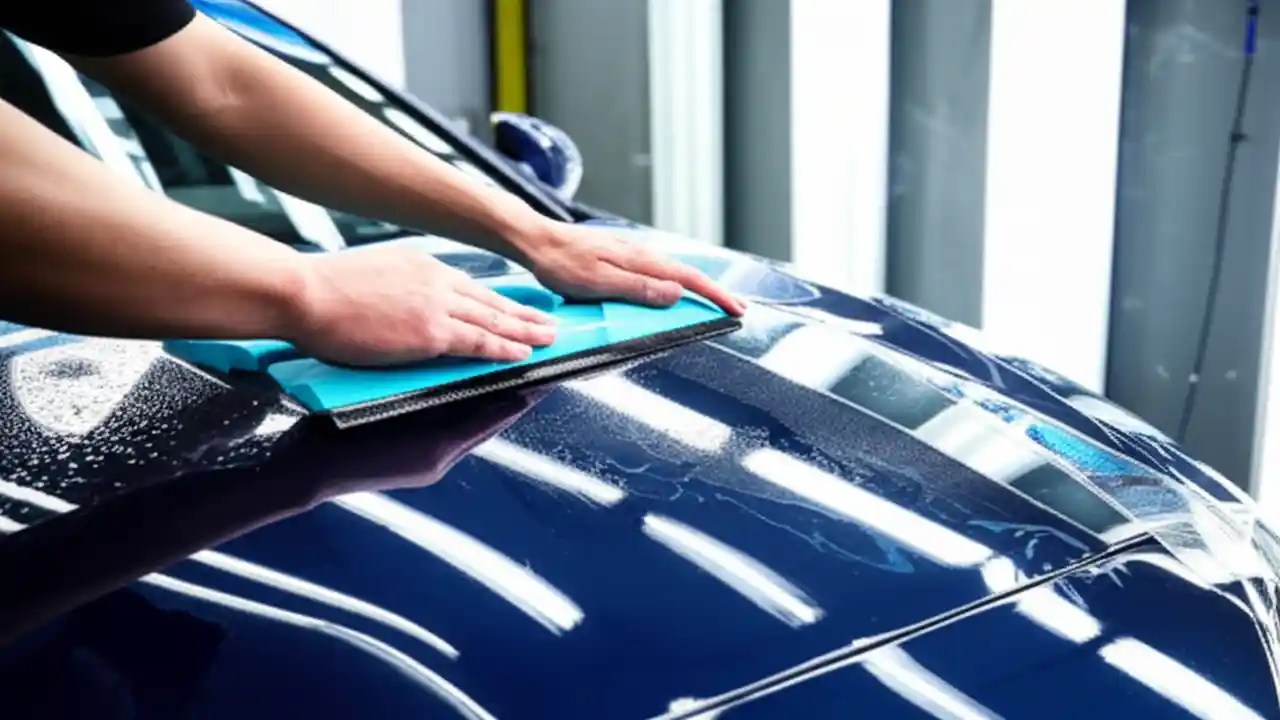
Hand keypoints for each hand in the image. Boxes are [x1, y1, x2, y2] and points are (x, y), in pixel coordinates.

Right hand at [289, 243, 556, 365]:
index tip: (514, 307)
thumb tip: (403, 300)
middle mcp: (436, 281)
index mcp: (421, 265)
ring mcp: (436, 306)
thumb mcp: (372, 273)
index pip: (469, 286)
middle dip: (523, 313)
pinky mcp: (430, 332)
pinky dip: (504, 348)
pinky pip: (478, 342)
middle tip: (549, 322)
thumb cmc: (323, 290)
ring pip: (493, 321)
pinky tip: (522, 353)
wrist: (305, 292)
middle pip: (490, 301)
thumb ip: (398, 286)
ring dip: (525, 331)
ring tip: (548, 338)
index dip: (496, 300)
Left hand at [514, 222, 745, 315]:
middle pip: (687, 274)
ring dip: (697, 286)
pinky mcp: (620, 256)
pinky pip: (657, 270)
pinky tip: (674, 286)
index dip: (715, 295)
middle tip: (736, 307)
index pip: (688, 279)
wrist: (536, 240)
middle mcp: (640, 254)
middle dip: (714, 291)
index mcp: (640, 260)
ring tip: (713, 299)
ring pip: (673, 271)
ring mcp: (630, 253)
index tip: (736, 309)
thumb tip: (677, 293)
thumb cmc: (562, 263)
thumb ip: (639, 288)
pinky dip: (675, 280)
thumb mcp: (599, 282)